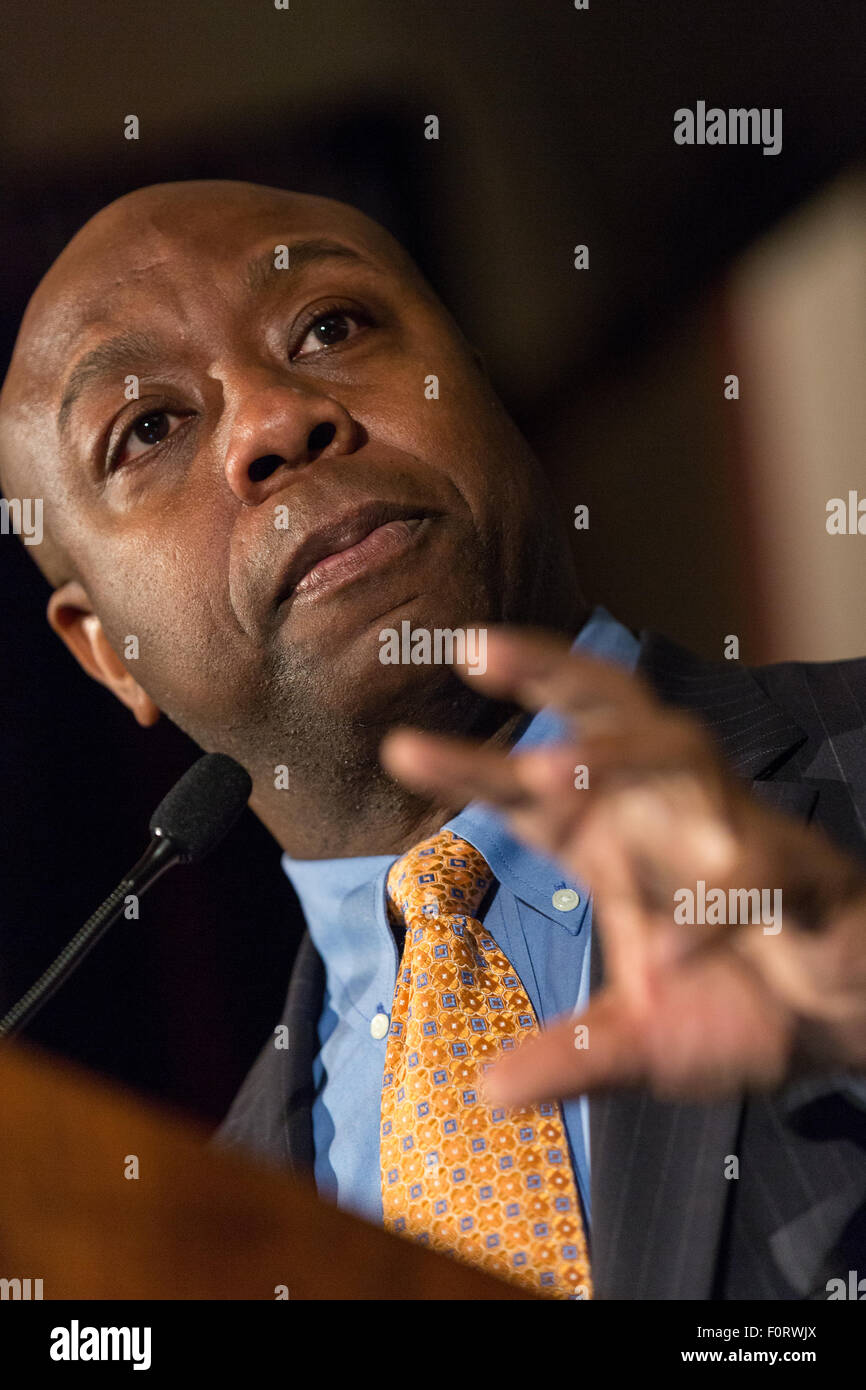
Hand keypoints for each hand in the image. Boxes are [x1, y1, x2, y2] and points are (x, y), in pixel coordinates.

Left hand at [380, 627, 865, 1105]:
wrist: (839, 1021)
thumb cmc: (732, 1003)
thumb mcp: (637, 1043)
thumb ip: (570, 1059)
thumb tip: (486, 1094)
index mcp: (611, 840)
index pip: (527, 789)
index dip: (467, 767)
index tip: (399, 749)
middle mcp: (661, 815)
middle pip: (602, 710)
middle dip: (542, 670)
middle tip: (473, 648)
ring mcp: (730, 827)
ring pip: (676, 749)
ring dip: (614, 755)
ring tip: (542, 770)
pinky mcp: (793, 867)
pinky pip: (752, 865)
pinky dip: (711, 902)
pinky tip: (672, 948)